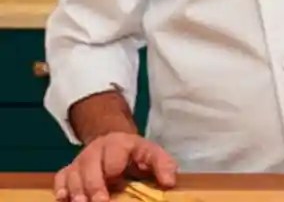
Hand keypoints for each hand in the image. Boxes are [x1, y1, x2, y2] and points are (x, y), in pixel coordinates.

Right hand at [54, 132, 176, 201]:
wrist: (113, 142)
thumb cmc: (135, 154)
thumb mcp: (152, 154)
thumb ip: (163, 165)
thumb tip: (169, 183)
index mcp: (118, 144)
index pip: (112, 155)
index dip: (113, 168)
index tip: (117, 180)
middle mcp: (95, 150)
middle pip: (89, 166)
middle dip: (94, 185)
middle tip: (100, 201)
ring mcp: (80, 160)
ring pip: (72, 174)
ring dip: (76, 191)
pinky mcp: (70, 170)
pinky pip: (60, 178)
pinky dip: (60, 189)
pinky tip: (63, 199)